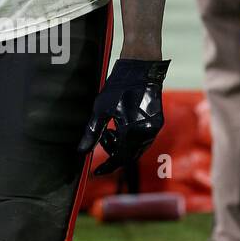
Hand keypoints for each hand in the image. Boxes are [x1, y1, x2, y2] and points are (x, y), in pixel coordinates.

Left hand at [77, 57, 169, 175]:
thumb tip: (81, 151)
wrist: (141, 68)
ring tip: (110, 131)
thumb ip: (92, 132)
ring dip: (122, 146)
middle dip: (114, 153)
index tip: (96, 172)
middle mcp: (147, 133)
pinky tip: (120, 127)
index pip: (120, 159)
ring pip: (137, 148)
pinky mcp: (157, 122)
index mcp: (133, 132)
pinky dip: (130, 139)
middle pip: (129, 156)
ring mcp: (154, 128)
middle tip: (102, 139)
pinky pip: (143, 139)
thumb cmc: (119, 87)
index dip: (107, 167)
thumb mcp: (100, 110)